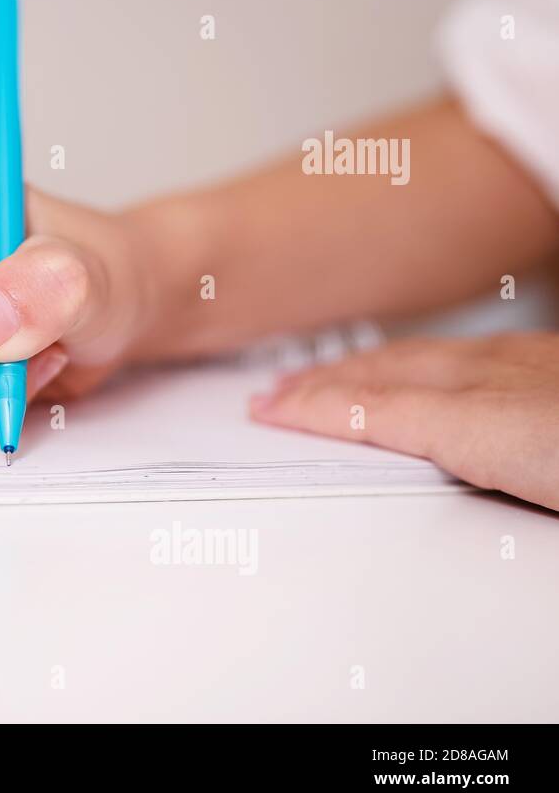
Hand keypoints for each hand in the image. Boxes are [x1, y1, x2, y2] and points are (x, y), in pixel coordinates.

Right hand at [250, 333, 558, 510]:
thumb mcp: (474, 427)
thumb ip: (395, 412)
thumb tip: (316, 400)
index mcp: (461, 380)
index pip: (360, 394)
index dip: (305, 403)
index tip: (263, 408)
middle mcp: (490, 370)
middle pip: (388, 370)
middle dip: (326, 378)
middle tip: (281, 387)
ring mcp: (526, 377)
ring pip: (427, 366)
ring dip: (370, 370)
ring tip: (338, 372)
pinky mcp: (553, 394)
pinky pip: (467, 367)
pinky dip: (425, 370)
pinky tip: (441, 377)